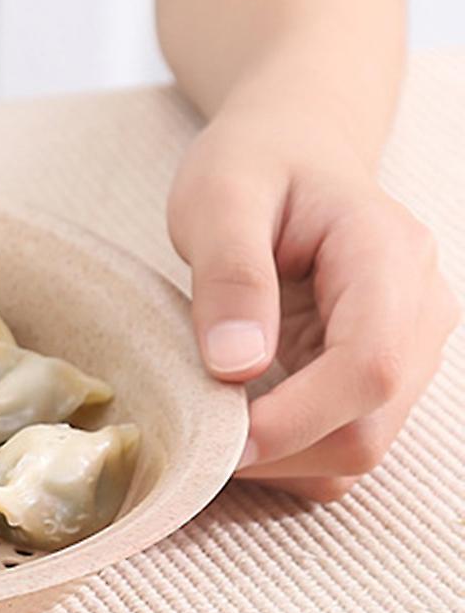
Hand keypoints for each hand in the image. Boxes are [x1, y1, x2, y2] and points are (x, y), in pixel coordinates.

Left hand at [168, 111, 457, 499]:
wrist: (294, 151)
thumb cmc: (255, 165)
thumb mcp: (220, 196)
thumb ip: (229, 275)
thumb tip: (236, 368)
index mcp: (389, 256)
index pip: (369, 367)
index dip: (295, 420)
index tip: (216, 437)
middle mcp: (419, 311)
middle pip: (368, 429)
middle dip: (279, 452)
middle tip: (192, 437)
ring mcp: (411, 349)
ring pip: (359, 449)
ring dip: (280, 461)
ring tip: (208, 423)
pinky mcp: (383, 376)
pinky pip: (342, 443)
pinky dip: (289, 454)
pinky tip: (236, 419)